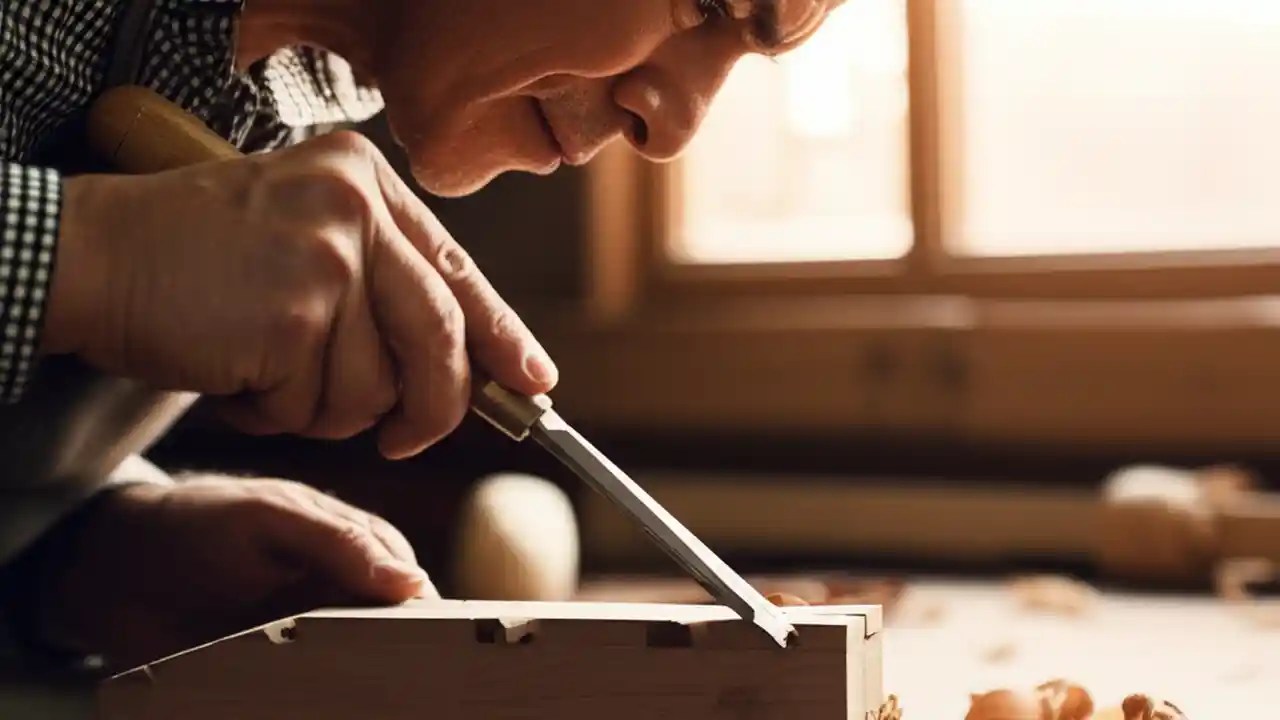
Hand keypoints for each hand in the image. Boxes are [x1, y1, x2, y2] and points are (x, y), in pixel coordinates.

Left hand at [27, 476, 433, 669]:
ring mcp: (307, 634)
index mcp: (352, 544)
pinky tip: (322, 706)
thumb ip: (338, 541)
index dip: (427, 614)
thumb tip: (412, 583)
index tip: (441, 645)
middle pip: (391, 631)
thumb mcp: (270, 516)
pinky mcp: (274, 672)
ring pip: (356, 666)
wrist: (109, 570)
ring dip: (361, 683)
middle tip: (409, 682)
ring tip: (370, 701)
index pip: (409, 584)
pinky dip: (320, 700)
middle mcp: (338, 592)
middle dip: (401, 655)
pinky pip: (310, 691)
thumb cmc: (196, 522)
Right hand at [46, 131, 557, 458]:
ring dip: (323, 409)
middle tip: (401, 442)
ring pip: (376, 387)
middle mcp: (356, 207)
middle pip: (440, 337)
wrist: (94, 255)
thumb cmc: (196, 262)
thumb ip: (379, 289)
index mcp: (365, 181)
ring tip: (266, 372)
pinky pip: (316, 406)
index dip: (503, 335)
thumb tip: (467, 368)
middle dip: (432, 408)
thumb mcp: (303, 243)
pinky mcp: (294, 313)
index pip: (457, 270)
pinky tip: (236, 374)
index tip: (534, 383)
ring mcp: (327, 257)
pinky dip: (277, 414)